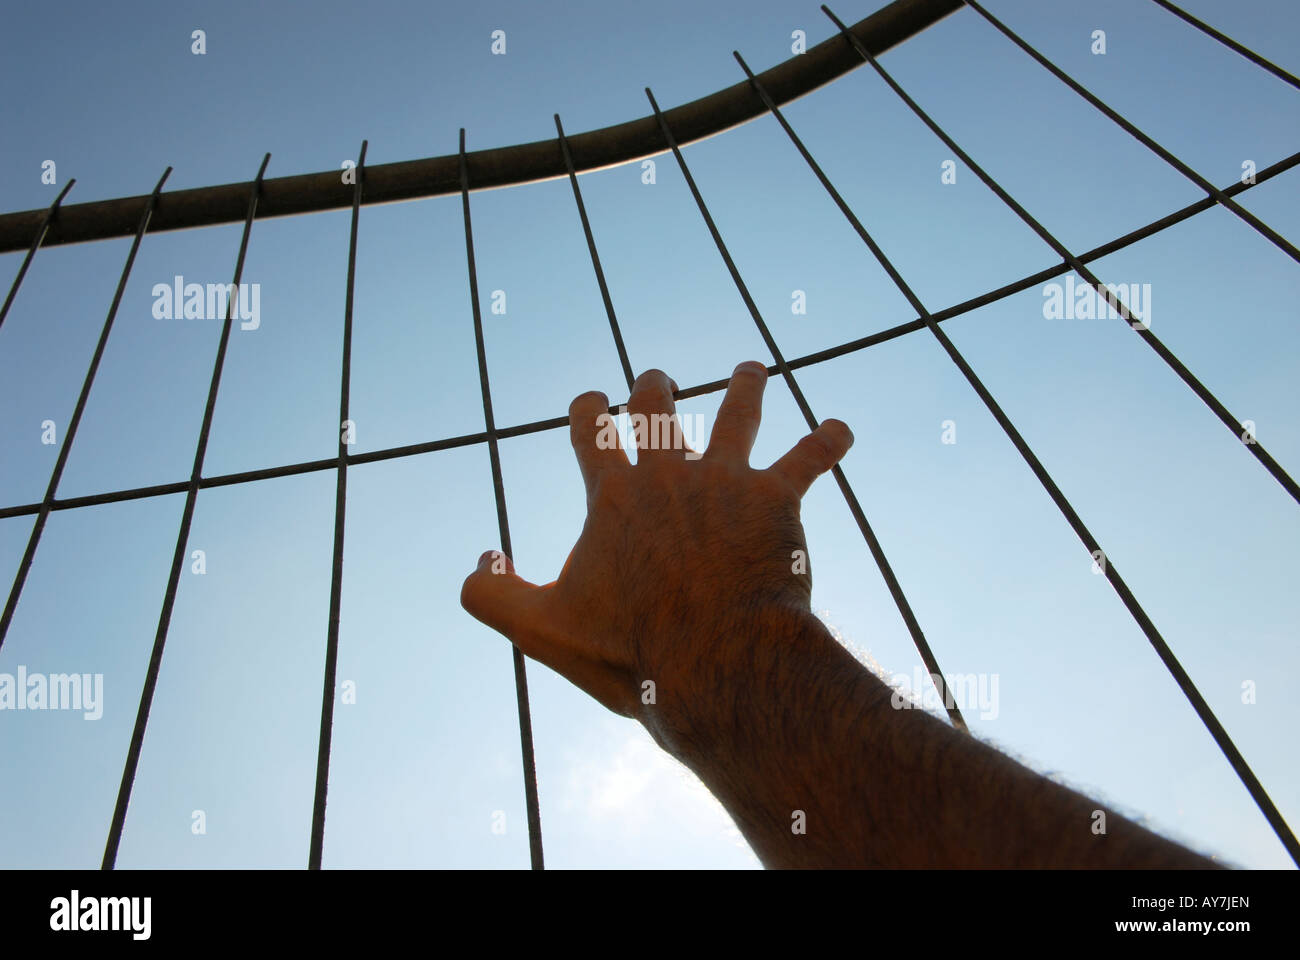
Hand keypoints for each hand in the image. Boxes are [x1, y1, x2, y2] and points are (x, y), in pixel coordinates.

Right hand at [460, 361, 853, 732]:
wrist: (717, 663)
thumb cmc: (629, 650)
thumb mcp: (540, 630)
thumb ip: (493, 596)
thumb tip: (478, 561)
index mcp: (613, 495)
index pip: (592, 431)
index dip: (587, 410)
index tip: (588, 401)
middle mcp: (668, 474)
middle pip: (657, 407)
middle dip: (653, 387)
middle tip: (656, 377)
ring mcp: (724, 481)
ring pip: (736, 414)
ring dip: (743, 388)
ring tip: (751, 370)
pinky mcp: (775, 501)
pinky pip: (807, 460)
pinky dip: (825, 442)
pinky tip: (841, 430)